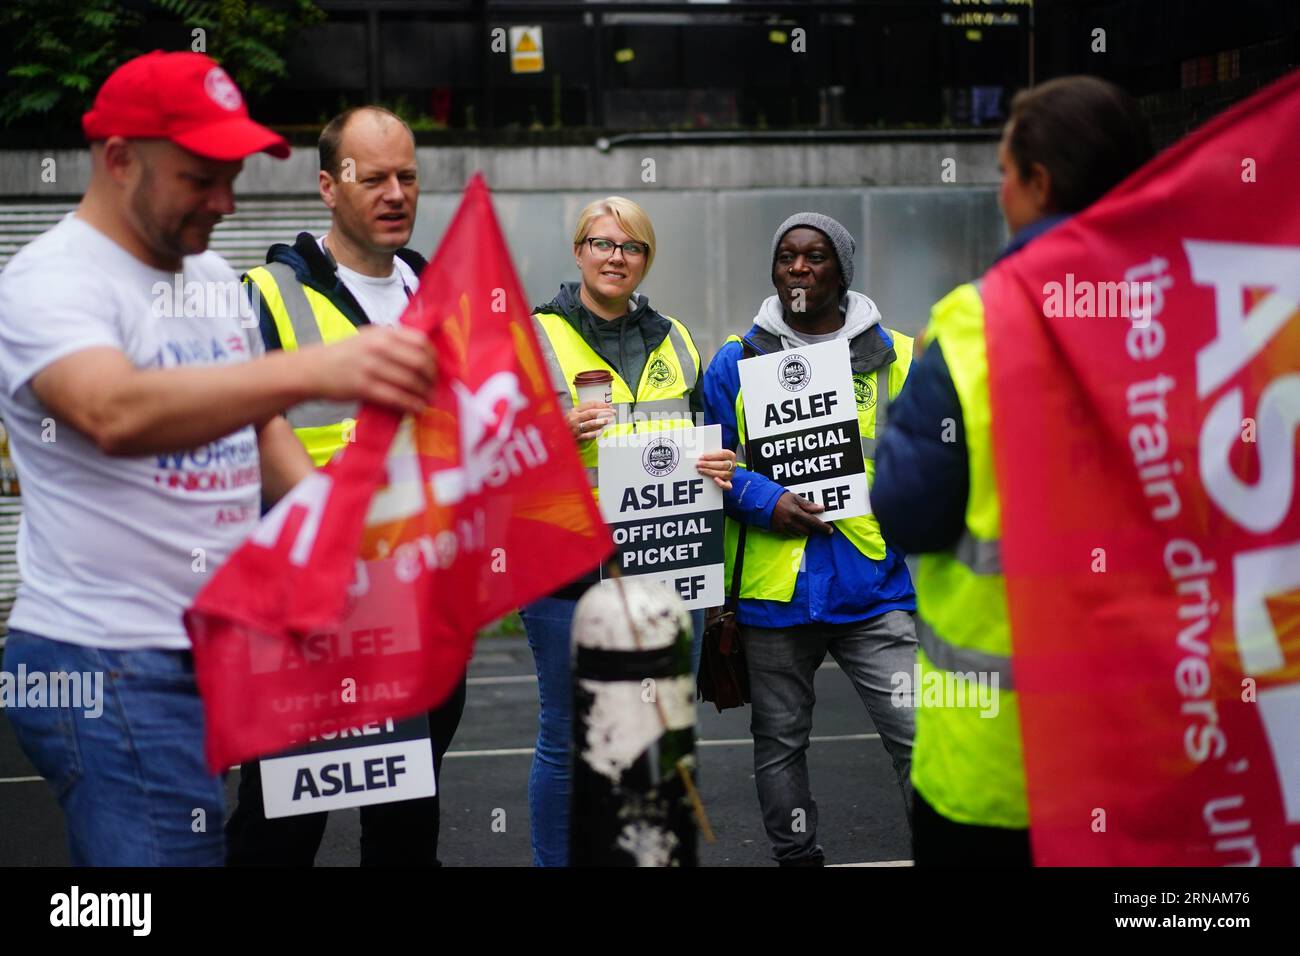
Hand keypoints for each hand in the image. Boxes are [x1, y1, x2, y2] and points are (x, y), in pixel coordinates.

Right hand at [306, 325, 435, 415]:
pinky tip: (417, 408)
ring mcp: (371, 367)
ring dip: (424, 393)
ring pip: (410, 382)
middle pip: (420, 362)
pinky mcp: (364, 387)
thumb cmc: (343, 355)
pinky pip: (396, 397)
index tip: (436, 369)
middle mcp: (379, 347)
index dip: (434, 358)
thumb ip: (393, 342)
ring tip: (428, 400)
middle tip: (434, 388)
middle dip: (432, 378)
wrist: (312, 369)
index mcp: (383, 333)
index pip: (421, 342)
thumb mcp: (368, 338)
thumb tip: (424, 356)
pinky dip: (411, 404)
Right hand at [566, 400, 614, 441]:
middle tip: (613, 412)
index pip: (589, 405)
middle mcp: (574, 418)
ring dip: (601, 421)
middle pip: (591, 413)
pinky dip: (595, 433)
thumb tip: (602, 409)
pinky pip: (588, 435)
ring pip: (590, 423)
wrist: (557, 437)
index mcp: (574, 411)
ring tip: (609, 420)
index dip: (600, 404)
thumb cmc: (567, 425)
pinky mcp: (577, 438)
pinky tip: (602, 431)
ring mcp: (575, 428)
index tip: (609, 406)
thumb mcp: (572, 416)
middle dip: (604, 411)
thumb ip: (583, 412)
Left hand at [696, 448, 736, 489]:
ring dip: (710, 472)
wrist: (720, 466)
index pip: (722, 454)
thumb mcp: (714, 453)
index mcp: (730, 455)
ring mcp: (730, 474)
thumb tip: (701, 456)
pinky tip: (715, 479)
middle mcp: (732, 465)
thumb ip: (709, 454)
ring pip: (723, 474)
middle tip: (699, 464)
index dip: (711, 456)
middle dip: (708, 464)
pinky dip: (721, 483)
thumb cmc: (716, 459)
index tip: (702, 457)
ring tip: (700, 470)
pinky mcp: (728, 483)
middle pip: (722, 465)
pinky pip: (727, 485)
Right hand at [769, 491, 832, 536]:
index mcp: (796, 512)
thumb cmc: (780, 498)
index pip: (813, 522)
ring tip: (802, 523)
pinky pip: (790, 534)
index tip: (830, 530)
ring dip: (803, 530)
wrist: (761, 502)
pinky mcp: (778, 530)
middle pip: (807, 531)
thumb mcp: (795, 497)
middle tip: (812, 523)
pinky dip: (795, 531)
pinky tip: (793, 524)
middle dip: (811, 528)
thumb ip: (808, 504)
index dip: (823, 527)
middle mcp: (791, 522)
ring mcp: (784, 527)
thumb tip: (821, 508)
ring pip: (799, 534)